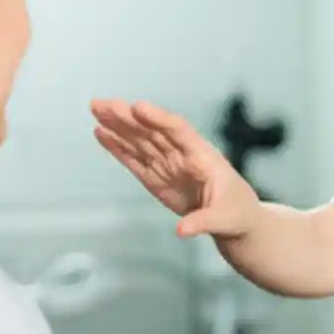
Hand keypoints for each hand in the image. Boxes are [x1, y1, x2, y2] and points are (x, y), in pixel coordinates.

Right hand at [90, 99, 260, 237]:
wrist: (235, 219)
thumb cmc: (237, 213)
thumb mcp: (225, 219)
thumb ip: (204, 222)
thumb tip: (181, 230)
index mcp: (203, 157)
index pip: (179, 132)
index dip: (159, 119)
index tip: (138, 107)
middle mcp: (183, 154)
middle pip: (153, 130)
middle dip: (128, 117)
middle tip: (101, 103)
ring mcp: (168, 164)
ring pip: (140, 140)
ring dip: (118, 125)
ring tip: (96, 108)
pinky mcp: (156, 178)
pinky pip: (134, 159)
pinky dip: (117, 147)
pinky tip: (101, 133)